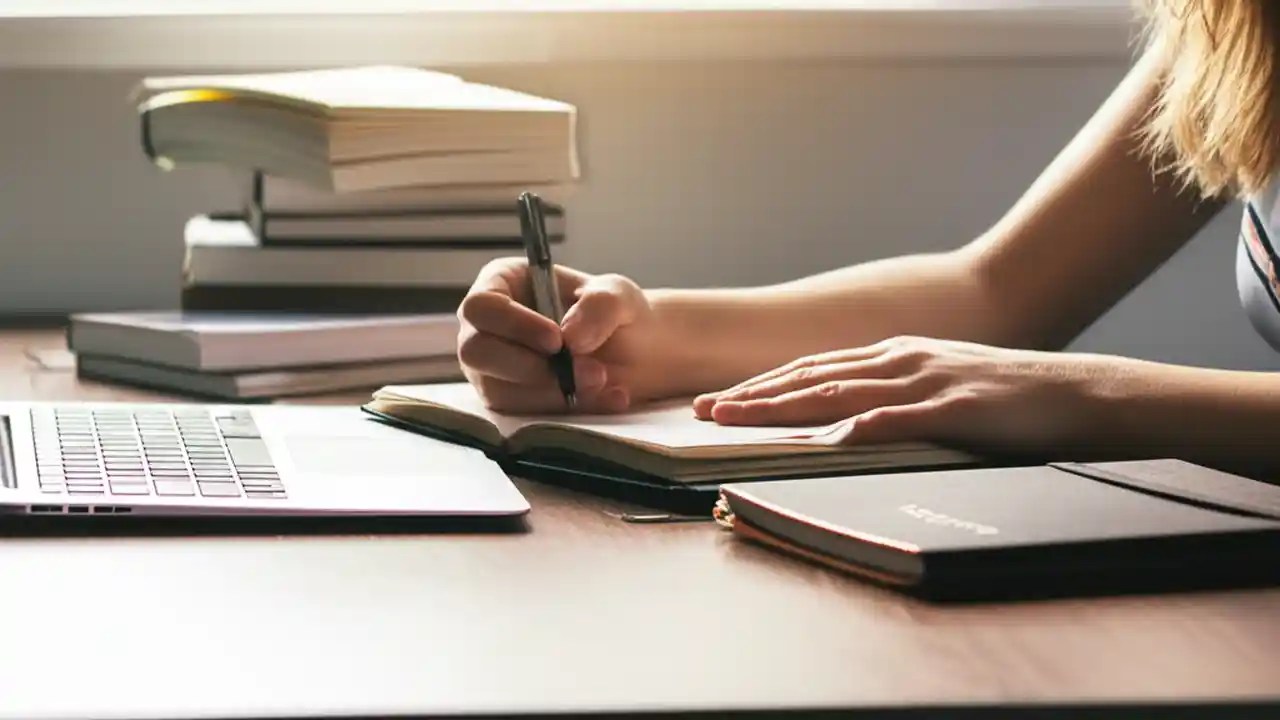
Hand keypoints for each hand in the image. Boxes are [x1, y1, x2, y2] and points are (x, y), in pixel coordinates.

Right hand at [457, 257, 657, 413]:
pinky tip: (607, 398)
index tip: (557, 341)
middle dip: (531, 367)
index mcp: (501, 283)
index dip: (513, 325)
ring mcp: (490, 368)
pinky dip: (566, 410)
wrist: (634, 354)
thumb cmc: (615, 313)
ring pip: (498, 390)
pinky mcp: (507, 402)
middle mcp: (484, 326)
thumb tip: (570, 337)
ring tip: (603, 382)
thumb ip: (600, 306)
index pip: (482, 306)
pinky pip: (522, 416)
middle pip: (476, 352)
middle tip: (589, 371)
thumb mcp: (619, 296)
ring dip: (552, 392)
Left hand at [693, 336, 1128, 454]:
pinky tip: (825, 438)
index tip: (720, 399)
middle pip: (811, 376)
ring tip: (737, 418)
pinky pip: (900, 419)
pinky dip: (859, 427)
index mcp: (894, 355)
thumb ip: (892, 398)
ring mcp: (927, 381)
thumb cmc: (1006, 398)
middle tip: (703, 410)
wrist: (1078, 393)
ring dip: (782, 406)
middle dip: (753, 393)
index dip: (763, 384)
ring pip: (838, 392)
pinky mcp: (956, 409)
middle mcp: (901, 360)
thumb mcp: (938, 386)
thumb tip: (843, 423)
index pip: (812, 368)